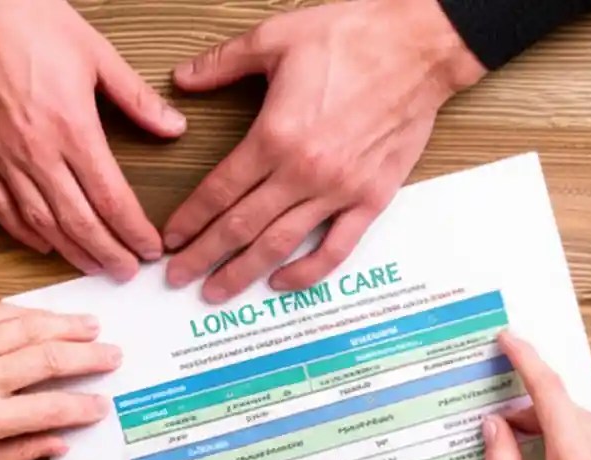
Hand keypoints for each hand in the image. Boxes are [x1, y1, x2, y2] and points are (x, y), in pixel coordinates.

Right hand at [0, 0, 185, 279]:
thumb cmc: (33, 21)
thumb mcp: (98, 55)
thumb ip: (138, 100)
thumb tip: (174, 127)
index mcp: (73, 128)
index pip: (111, 199)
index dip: (133, 231)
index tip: (150, 249)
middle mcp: (36, 152)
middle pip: (79, 222)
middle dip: (108, 254)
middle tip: (127, 273)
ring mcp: (2, 157)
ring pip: (41, 223)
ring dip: (71, 252)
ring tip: (93, 269)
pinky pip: (0, 208)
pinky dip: (23, 233)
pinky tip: (43, 245)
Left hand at [0, 303, 119, 459]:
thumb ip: (15, 453)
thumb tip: (60, 442)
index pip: (49, 409)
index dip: (83, 406)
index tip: (101, 403)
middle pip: (47, 359)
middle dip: (87, 357)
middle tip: (112, 355)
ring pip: (26, 327)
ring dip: (64, 326)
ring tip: (90, 327)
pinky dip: (26, 312)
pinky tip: (45, 315)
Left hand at [162, 0, 486, 301]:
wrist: (419, 46)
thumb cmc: (353, 36)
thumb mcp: (275, 38)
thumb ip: (223, 63)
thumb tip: (183, 78)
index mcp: (274, 136)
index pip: (219, 192)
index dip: (190, 220)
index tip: (171, 240)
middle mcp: (302, 171)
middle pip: (240, 227)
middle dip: (203, 257)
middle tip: (178, 277)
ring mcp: (338, 190)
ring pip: (280, 244)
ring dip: (243, 272)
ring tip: (216, 291)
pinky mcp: (371, 198)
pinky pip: (335, 248)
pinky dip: (307, 272)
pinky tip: (282, 282)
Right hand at [481, 333, 590, 459]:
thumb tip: (493, 426)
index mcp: (578, 459)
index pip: (548, 392)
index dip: (525, 359)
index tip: (507, 339)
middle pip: (561, 407)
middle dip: (529, 414)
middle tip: (503, 436)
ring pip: (578, 420)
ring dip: (552, 429)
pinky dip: (574, 441)